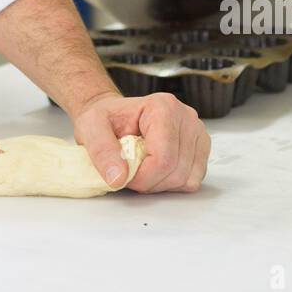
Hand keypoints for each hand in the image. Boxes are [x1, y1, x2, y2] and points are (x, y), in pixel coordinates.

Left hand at [73, 90, 209, 192]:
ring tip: (142, 168)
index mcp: (163, 107)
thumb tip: (118, 177)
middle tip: (130, 171)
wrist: (115, 115)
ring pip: (186, 179)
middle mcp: (185, 116)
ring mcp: (196, 132)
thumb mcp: (91, 127)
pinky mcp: (200, 147)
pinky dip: (172, 182)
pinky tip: (156, 169)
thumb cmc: (107, 119)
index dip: (142, 177)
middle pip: (176, 171)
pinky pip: (193, 180)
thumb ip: (101, 151)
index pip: (163, 158)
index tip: (123, 174)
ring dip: (160, 184)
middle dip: (150, 182)